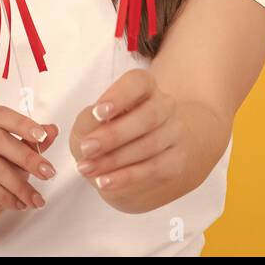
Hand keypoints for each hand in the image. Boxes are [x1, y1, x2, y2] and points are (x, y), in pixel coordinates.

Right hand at [0, 105, 59, 238]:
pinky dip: (5, 195)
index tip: (43, 137)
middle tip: (47, 173)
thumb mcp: (14, 158)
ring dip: (19, 184)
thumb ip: (29, 142)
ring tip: (33, 198)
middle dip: (26, 157)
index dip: (22, 124)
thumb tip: (51, 129)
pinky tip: (16, 204)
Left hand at [69, 68, 186, 207]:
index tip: (98, 112)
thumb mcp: (89, 123)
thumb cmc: (104, 132)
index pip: (138, 83)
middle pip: (148, 116)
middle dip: (114, 135)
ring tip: (88, 169)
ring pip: (150, 145)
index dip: (119, 96)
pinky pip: (154, 169)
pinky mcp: (176, 159)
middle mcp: (164, 105)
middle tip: (87, 148)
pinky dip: (126, 177)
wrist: (127, 160)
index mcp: (144, 86)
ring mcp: (174, 132)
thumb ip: (89, 120)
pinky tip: (105, 181)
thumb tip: (95, 122)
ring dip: (115, 160)